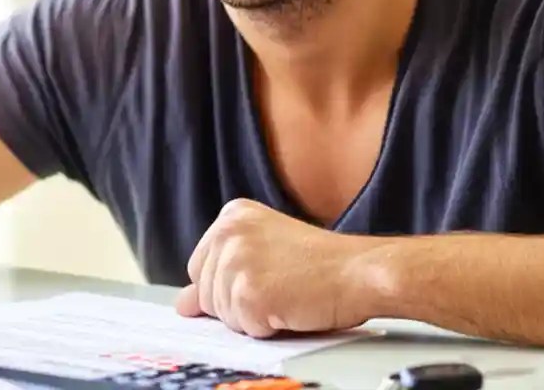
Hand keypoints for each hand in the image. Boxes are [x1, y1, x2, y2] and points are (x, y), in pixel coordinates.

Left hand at [175, 198, 374, 337]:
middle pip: (206, 294)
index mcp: (232, 216)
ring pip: (221, 314)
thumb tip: (182, 305)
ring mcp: (237, 261)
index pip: (200, 269)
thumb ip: (220, 275)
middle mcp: (228, 232)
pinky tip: (290, 306)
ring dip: (254, 317)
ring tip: (286, 295)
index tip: (264, 279)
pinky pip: (243, 328)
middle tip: (282, 286)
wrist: (361, 271)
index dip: (228, 287)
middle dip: (239, 303)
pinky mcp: (249, 291)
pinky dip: (267, 328)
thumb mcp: (264, 257)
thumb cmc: (322, 265)